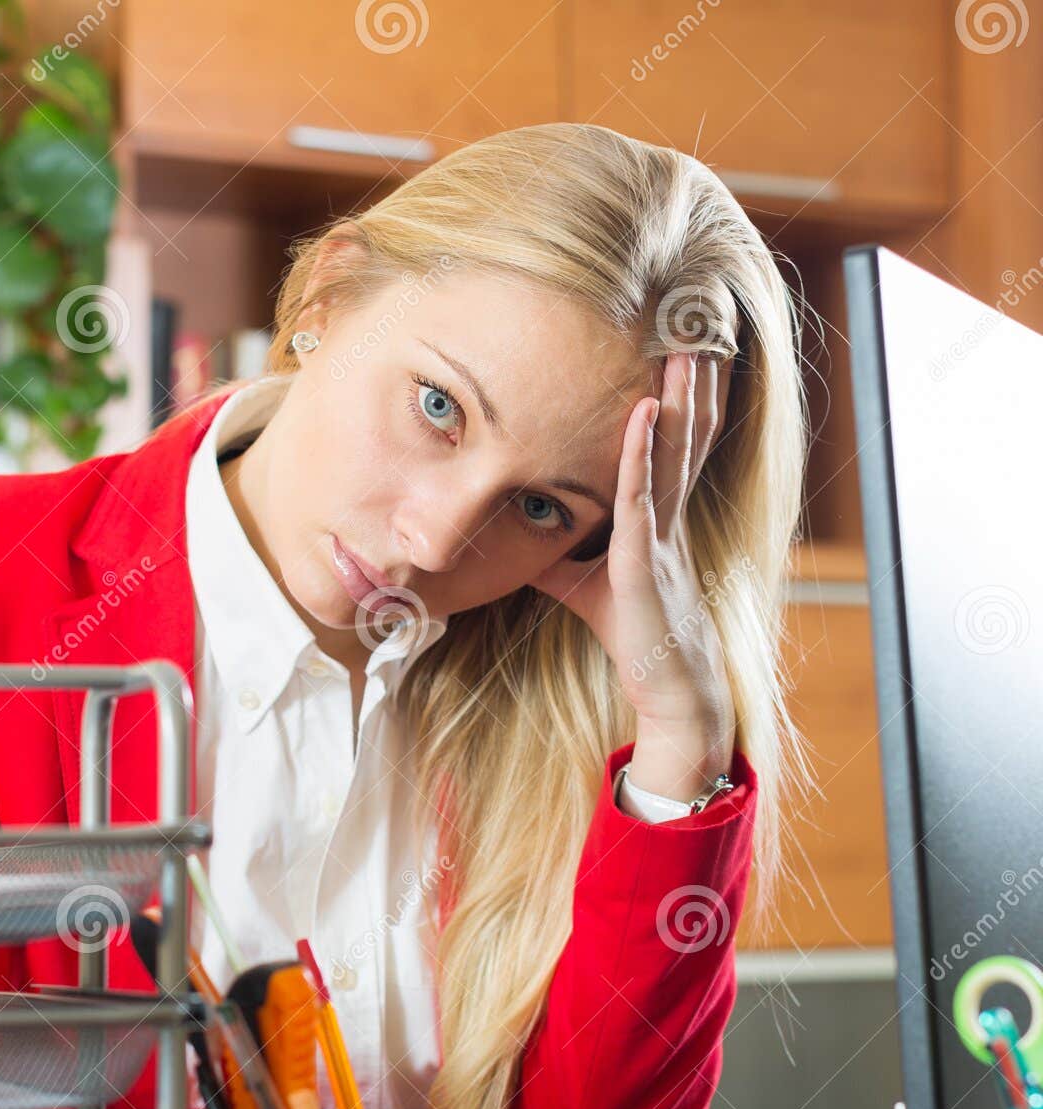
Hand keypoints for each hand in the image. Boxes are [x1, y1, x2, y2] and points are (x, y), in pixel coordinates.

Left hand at [529, 350, 736, 795]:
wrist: (668, 683)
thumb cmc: (633, 633)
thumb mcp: (583, 585)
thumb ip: (558, 556)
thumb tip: (519, 537)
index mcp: (658, 515)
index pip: (672, 441)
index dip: (680, 393)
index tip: (681, 344)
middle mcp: (668, 514)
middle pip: (686, 430)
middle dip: (692, 375)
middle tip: (697, 318)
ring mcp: (663, 532)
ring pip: (673, 449)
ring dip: (678, 394)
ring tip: (683, 342)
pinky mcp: (645, 557)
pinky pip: (643, 494)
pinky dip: (639, 451)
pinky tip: (641, 412)